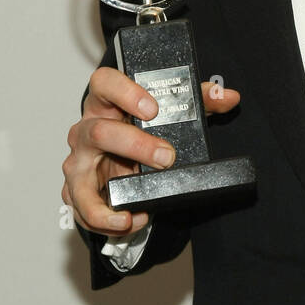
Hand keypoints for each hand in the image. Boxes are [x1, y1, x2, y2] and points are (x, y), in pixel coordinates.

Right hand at [61, 66, 239, 239]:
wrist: (121, 159)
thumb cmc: (140, 129)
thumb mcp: (171, 113)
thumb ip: (199, 101)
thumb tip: (227, 96)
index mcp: (106, 103)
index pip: (104, 83)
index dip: (124, 92)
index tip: (152, 108)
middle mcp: (86, 130)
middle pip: (98, 132)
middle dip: (134, 146)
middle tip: (166, 158)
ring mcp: (78, 162)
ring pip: (79, 178)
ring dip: (104, 201)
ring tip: (131, 214)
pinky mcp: (77, 190)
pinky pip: (83, 210)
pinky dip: (105, 220)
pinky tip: (130, 221)